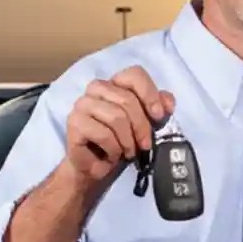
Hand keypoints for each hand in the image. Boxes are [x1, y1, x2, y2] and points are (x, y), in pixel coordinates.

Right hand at [64, 65, 175, 181]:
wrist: (97, 167)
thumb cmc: (121, 142)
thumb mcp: (145, 125)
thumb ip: (158, 108)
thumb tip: (168, 103)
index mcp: (115, 84)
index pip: (134, 74)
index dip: (150, 94)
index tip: (158, 116)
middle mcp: (96, 89)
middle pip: (127, 99)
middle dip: (142, 126)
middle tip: (145, 145)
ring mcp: (83, 104)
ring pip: (116, 117)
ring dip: (128, 140)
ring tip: (128, 152)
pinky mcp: (74, 123)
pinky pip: (102, 133)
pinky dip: (113, 149)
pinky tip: (112, 155)